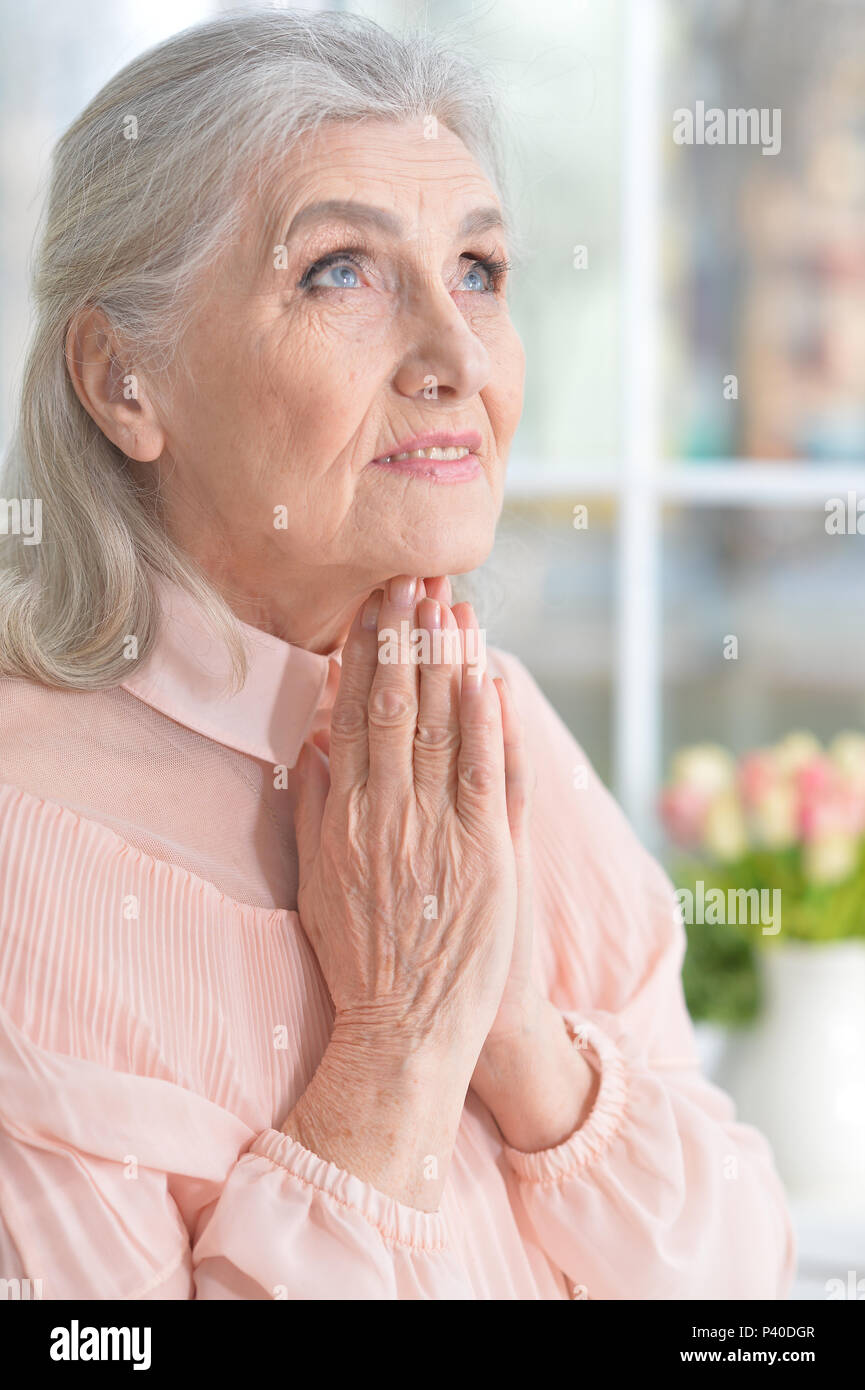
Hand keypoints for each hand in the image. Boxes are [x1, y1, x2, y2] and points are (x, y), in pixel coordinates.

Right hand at [284, 574, 517, 1206]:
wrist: (403, 1030)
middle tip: (413, 575)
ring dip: (447, 660)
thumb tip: (308, 742)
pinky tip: (485, 674)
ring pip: (438, 727)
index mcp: (342, 814)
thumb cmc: (360, 957)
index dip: (366, 651)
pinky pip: (481, 774)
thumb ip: (310, 808)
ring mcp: (436, 832)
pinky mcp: (484, 855)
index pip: (351, 712)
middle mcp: (384, 813)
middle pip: (393, 705)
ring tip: (452, 603)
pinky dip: (484, 722)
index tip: (375, 602)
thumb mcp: (315, 880)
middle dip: (405, 635)